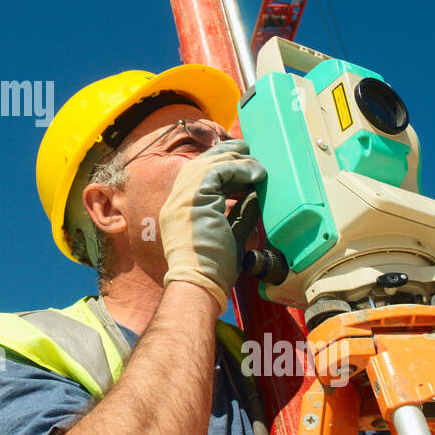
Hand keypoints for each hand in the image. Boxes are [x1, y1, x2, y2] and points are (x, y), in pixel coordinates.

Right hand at [157, 140, 266, 307]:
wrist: (199, 283)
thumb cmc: (212, 269)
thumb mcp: (230, 233)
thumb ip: (240, 212)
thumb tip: (254, 192)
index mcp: (181, 210)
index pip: (198, 178)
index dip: (221, 167)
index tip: (242, 167)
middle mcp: (177, 200)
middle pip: (200, 164)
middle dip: (226, 154)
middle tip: (248, 151)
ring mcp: (182, 198)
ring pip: (209, 163)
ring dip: (237, 160)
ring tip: (257, 165)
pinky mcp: (193, 198)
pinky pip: (218, 171)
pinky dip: (239, 169)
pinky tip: (256, 174)